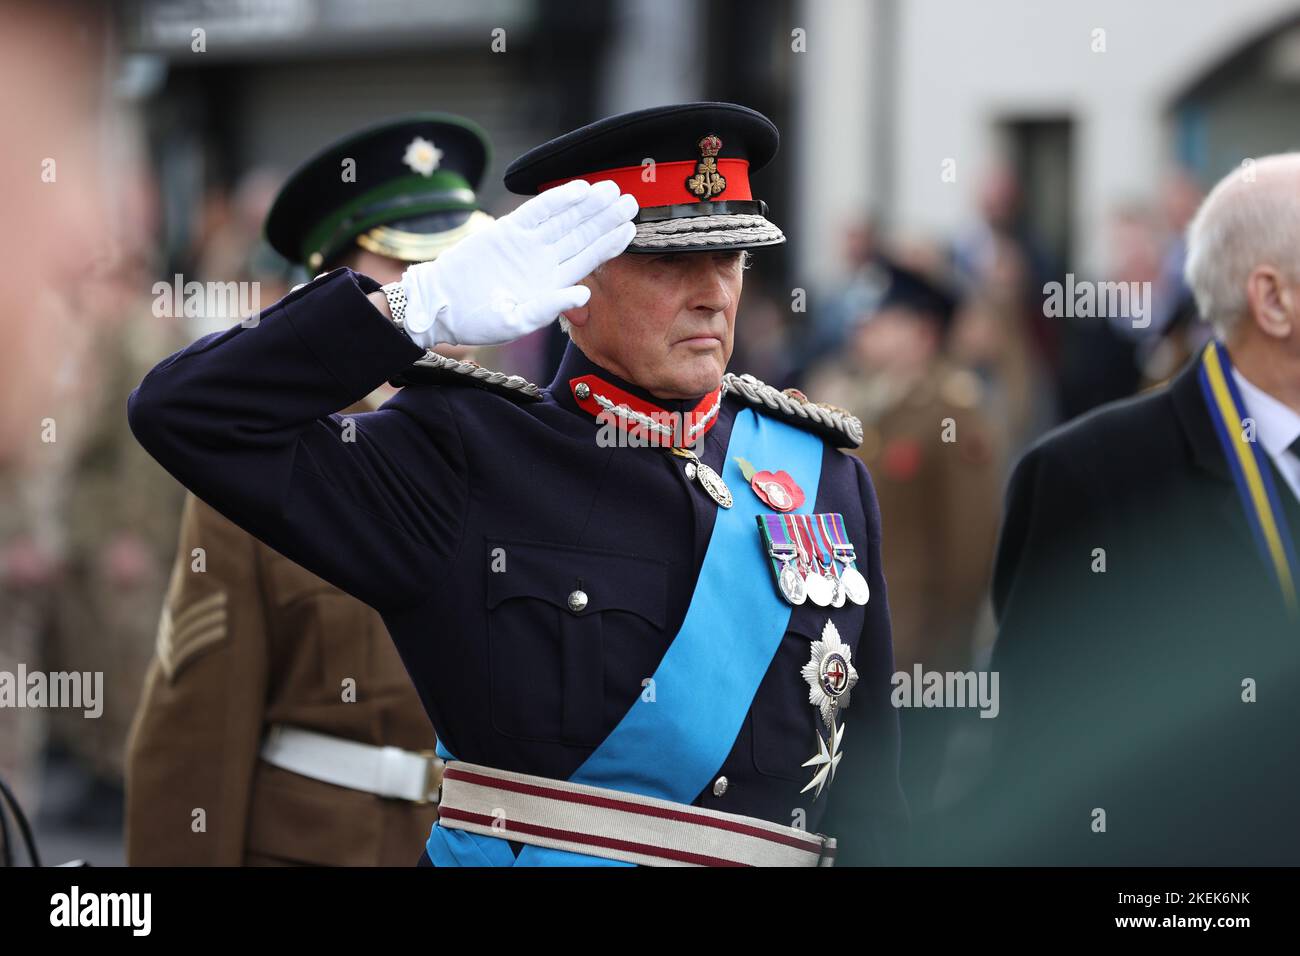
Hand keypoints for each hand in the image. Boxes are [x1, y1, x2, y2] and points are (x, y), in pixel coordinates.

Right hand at [398, 179, 637, 346]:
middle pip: (581, 234)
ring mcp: (527, 243)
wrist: (440, 306)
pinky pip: (537, 211)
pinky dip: (557, 199)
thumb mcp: (516, 321)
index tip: (630, 229)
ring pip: (564, 219)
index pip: (588, 259)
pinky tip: (579, 189)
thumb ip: (550, 308)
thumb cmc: (477, 321)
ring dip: (588, 205)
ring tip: (611, 190)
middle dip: (605, 218)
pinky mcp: (507, 230)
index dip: (609, 243)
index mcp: (551, 283)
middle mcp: (544, 260)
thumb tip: (585, 293)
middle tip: (631, 201)